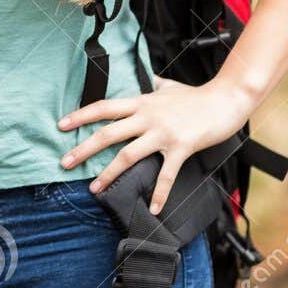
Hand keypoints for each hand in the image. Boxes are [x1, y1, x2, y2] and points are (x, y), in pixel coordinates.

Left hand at [57, 77, 253, 214]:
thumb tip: (150, 79)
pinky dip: (159, 193)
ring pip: (128, 154)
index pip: (104, 108)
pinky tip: (152, 208)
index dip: (81, 116)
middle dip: (83, 148)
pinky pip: (166, 174)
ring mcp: (163, 133)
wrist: (225, 99)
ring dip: (109, 173)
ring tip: (93, 187)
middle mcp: (147, 117)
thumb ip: (155, 85)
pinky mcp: (181, 147)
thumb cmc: (197, 95)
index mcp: (141, 102)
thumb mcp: (169, 86)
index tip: (62, 125)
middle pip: (108, 133)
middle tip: (64, 162)